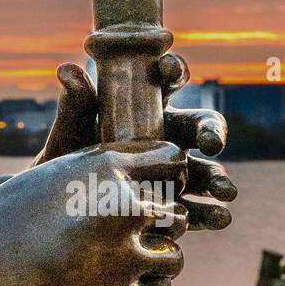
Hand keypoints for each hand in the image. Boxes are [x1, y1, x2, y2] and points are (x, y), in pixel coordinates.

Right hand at [0, 139, 193, 285]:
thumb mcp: (41, 180)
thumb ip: (81, 172)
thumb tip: (106, 168)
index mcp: (101, 166)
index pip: (167, 158)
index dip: (171, 173)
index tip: (168, 185)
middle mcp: (120, 203)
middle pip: (175, 212)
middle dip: (165, 227)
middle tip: (148, 238)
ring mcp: (121, 251)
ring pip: (175, 258)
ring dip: (162, 268)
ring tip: (148, 275)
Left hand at [40, 52, 235, 230]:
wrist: (58, 211)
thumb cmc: (65, 162)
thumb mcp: (68, 135)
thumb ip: (75, 107)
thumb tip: (67, 69)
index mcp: (143, 109)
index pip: (165, 83)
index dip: (172, 70)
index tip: (168, 67)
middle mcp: (165, 137)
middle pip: (197, 126)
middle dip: (209, 131)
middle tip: (211, 143)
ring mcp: (173, 174)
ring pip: (205, 169)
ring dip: (218, 178)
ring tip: (226, 190)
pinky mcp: (174, 206)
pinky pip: (197, 208)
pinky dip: (210, 212)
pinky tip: (220, 218)